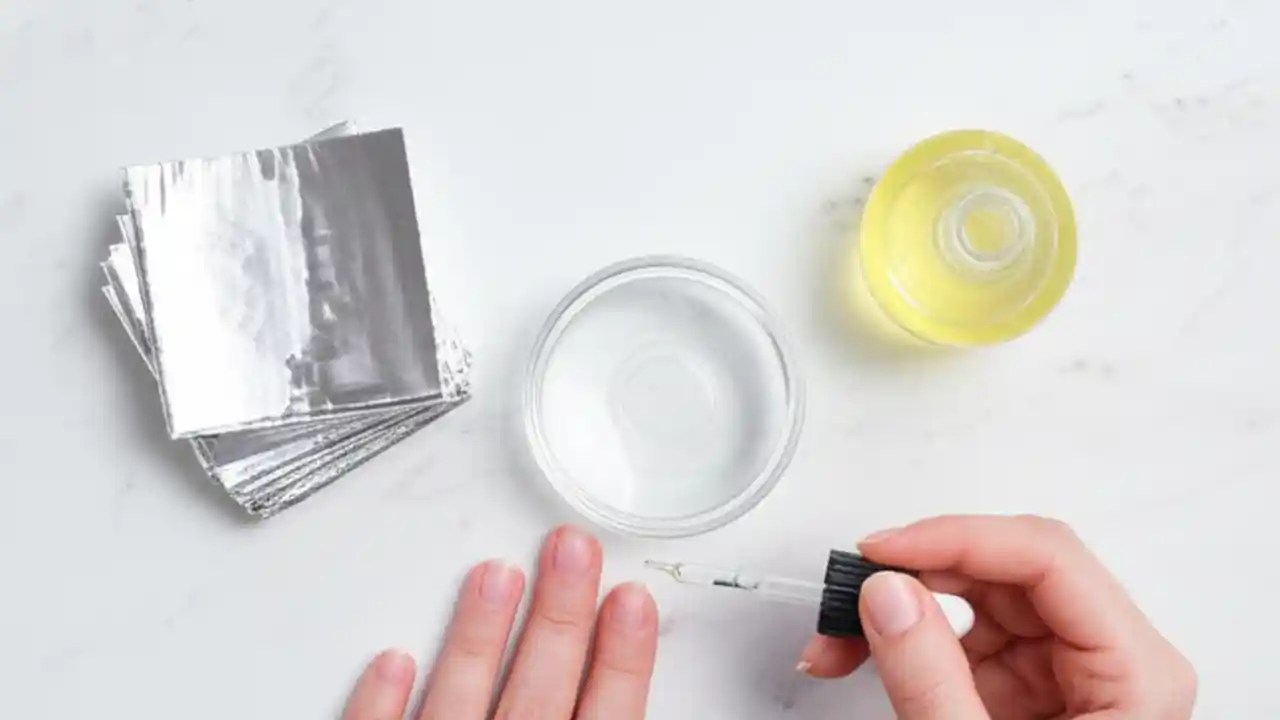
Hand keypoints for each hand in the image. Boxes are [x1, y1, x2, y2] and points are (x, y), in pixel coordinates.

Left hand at [342, 525, 658, 719]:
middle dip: (560, 616)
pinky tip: (392, 660)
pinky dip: (383, 704)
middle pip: (538, 696)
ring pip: (458, 704)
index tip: (632, 601)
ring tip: (494, 574)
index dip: (624, 661)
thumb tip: (618, 702)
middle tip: (571, 550)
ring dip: (478, 637)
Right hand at [800, 515, 1195, 718]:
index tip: (884, 552)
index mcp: (1133, 673)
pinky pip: (964, 641)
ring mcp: (1068, 676)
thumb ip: (929, 676)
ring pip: (978, 601)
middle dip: (917, 576)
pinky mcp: (1029, 693)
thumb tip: (889, 595)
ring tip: (838, 640)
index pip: (1046, 558)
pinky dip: (908, 644)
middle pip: (1008, 572)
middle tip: (852, 589)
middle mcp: (1109, 662)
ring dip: (901, 611)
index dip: (957, 539)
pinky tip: (864, 657)